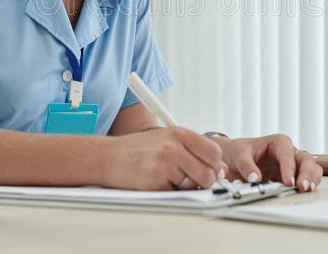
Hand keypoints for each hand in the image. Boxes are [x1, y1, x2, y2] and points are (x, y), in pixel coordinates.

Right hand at [101, 127, 223, 190]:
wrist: (107, 156)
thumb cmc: (138, 149)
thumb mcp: (167, 139)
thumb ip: (193, 150)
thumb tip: (220, 169)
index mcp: (179, 133)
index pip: (214, 153)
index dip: (216, 166)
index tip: (212, 171)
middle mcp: (173, 146)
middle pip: (209, 173)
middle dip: (204, 181)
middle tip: (191, 179)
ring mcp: (164, 164)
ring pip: (194, 186)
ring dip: (186, 187)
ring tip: (169, 178)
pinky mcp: (154, 182)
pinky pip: (175, 194)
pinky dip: (169, 192)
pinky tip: (156, 182)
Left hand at [219, 134, 323, 192]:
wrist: (234, 159)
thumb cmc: (239, 152)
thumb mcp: (238, 154)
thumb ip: (246, 165)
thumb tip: (255, 179)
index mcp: (277, 142)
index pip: (287, 153)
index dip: (289, 167)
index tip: (287, 182)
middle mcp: (288, 152)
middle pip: (305, 159)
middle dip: (306, 173)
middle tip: (301, 187)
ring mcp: (293, 165)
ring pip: (311, 168)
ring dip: (311, 179)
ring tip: (306, 190)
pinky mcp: (293, 177)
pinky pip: (308, 178)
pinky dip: (309, 184)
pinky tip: (305, 193)